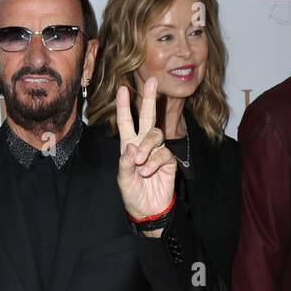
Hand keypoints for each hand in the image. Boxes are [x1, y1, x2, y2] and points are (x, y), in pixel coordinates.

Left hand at [116, 76, 175, 223]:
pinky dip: (154, 163)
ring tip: (140, 164)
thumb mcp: (123, 178)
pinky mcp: (169, 161)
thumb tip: (132, 147)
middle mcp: (144, 144)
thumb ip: (125, 162)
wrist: (148, 210)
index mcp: (129, 146)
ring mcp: (158, 151)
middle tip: (152, 81)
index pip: (126, 122)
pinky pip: (163, 154)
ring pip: (155, 135)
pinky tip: (147, 172)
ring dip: (146, 147)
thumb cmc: (133, 193)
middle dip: (149, 98)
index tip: (122, 88)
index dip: (123, 105)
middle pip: (147, 117)